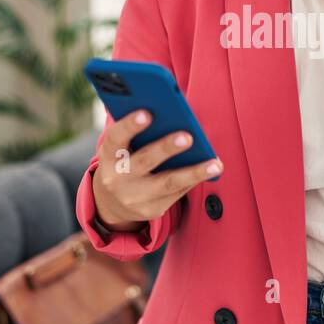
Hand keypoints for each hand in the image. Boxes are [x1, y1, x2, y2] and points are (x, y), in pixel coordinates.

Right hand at [91, 109, 221, 229]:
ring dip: (194, 172)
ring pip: (168, 183)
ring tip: (215, 164)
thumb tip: (172, 115)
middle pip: (144, 161)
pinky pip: (177, 193)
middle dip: (166, 148)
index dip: (129, 126)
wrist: (112, 202)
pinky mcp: (150, 210)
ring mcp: (134, 198)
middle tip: (187, 136)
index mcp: (108, 156)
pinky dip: (195, 179)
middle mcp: (117, 179)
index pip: (115, 138)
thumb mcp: (122, 148)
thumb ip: (138, 133)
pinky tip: (212, 170)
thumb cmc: (124, 161)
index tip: (146, 113)